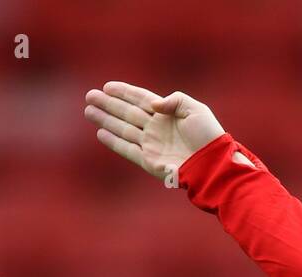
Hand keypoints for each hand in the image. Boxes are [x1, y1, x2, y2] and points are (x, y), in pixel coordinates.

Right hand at [84, 81, 225, 180]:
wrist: (213, 164)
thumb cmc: (208, 136)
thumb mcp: (196, 109)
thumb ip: (175, 100)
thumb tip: (153, 103)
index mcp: (167, 113)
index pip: (141, 99)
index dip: (124, 92)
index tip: (108, 86)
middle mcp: (156, 128)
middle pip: (127, 112)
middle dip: (108, 104)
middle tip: (90, 95)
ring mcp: (151, 144)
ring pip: (123, 128)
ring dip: (105, 119)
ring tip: (88, 110)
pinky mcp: (149, 161)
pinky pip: (127, 149)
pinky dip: (113, 141)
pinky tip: (101, 132)